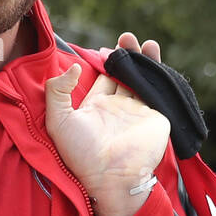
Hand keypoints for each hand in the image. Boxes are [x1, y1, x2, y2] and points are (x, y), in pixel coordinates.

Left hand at [45, 31, 169, 215]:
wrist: (110, 178)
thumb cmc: (80, 154)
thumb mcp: (57, 121)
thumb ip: (58, 91)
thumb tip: (73, 66)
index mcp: (96, 107)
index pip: (102, 77)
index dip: (103, 61)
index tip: (103, 49)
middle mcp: (118, 108)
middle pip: (123, 74)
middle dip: (124, 55)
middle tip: (124, 37)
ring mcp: (138, 111)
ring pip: (141, 78)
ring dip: (141, 58)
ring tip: (137, 39)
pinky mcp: (155, 116)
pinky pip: (158, 89)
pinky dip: (157, 70)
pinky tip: (152, 50)